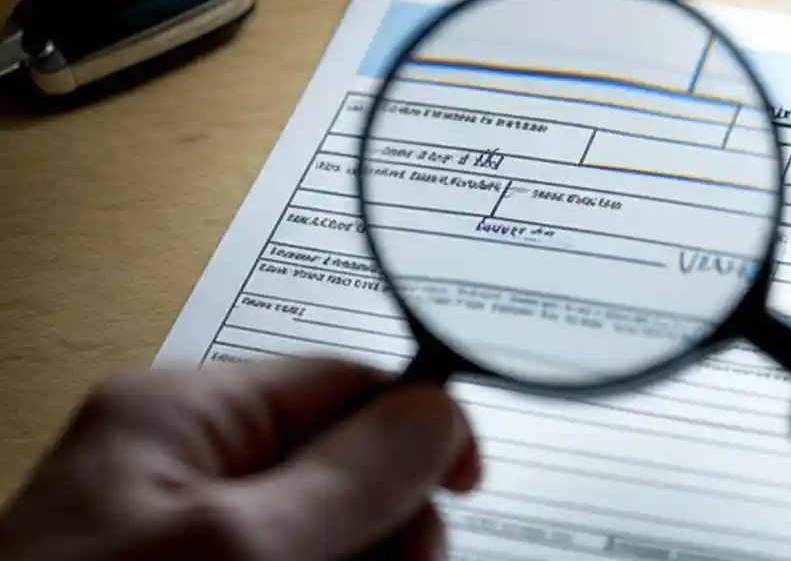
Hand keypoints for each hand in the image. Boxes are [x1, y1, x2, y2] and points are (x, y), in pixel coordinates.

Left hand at [0, 359, 479, 559]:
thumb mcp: (236, 548)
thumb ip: (347, 476)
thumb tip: (440, 415)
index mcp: (186, 416)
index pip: (344, 384)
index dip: (420, 427)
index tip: (467, 486)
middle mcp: (191, 469)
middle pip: (347, 471)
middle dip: (389, 527)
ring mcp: (191, 540)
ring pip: (332, 537)